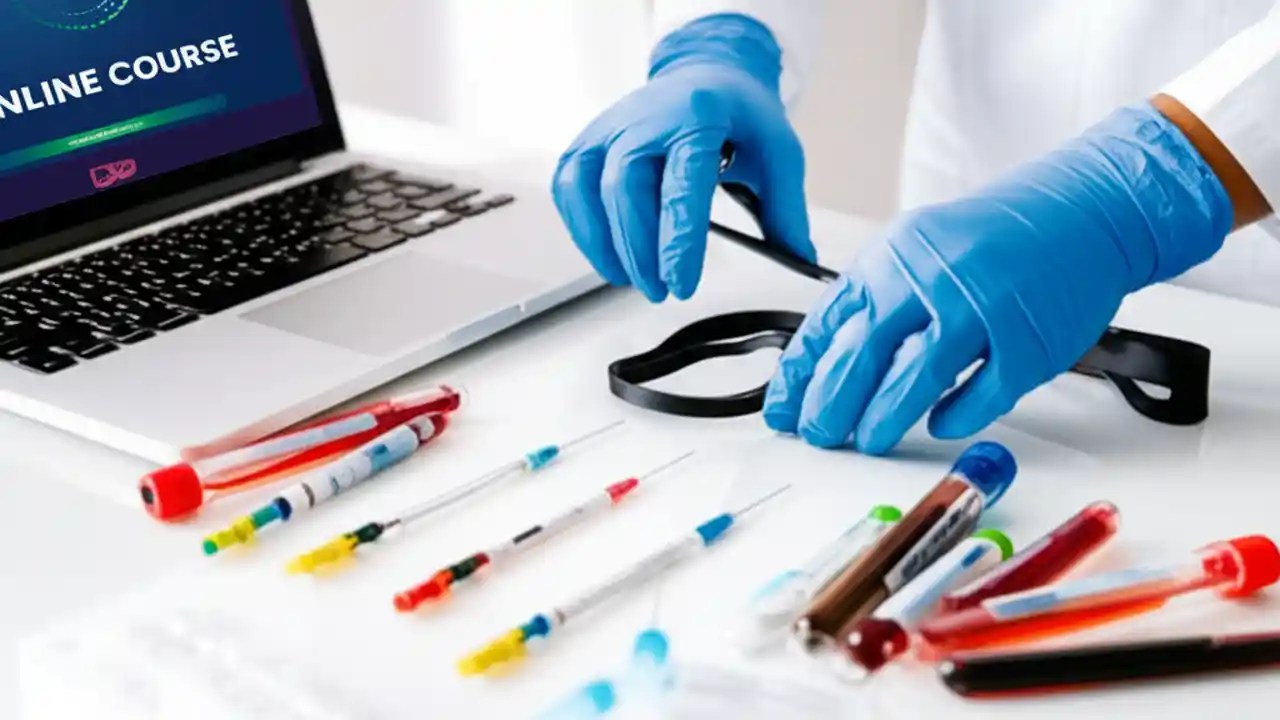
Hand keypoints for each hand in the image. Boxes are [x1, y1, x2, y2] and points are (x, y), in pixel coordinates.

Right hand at [551, 14, 812, 301]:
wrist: (705, 72)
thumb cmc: (738, 114)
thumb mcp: (778, 152)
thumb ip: (786, 209)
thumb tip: (798, 260)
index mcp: (697, 116)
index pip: (681, 183)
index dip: (677, 239)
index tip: (681, 284)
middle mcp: (645, 117)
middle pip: (624, 187)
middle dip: (639, 248)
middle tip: (661, 291)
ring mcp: (609, 127)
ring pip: (587, 188)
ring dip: (606, 244)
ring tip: (635, 280)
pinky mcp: (587, 142)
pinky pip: (569, 189)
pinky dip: (583, 229)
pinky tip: (609, 257)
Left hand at [763, 103, 1233, 453]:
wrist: (1082, 211)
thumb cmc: (994, 237)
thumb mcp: (917, 250)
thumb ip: (876, 300)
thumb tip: (826, 362)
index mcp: (893, 258)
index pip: (826, 326)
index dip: (799, 376)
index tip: (781, 408)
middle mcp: (929, 282)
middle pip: (859, 360)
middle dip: (829, 408)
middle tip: (818, 436)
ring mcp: (979, 313)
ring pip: (910, 383)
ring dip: (880, 421)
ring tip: (865, 441)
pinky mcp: (1025, 345)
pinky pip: (979, 398)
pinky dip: (954, 417)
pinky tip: (939, 425)